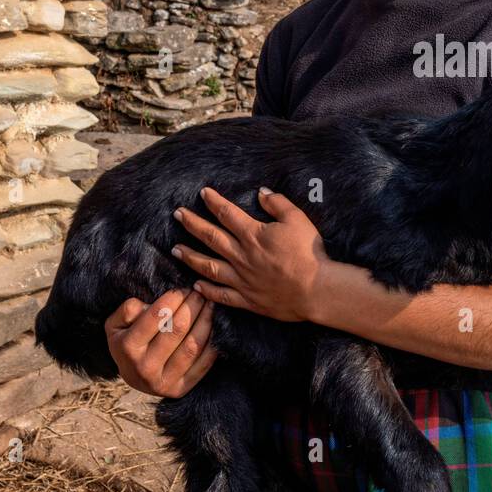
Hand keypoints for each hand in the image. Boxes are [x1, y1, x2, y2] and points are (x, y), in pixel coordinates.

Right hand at [104, 288, 217, 397]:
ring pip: (192, 346)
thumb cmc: (126, 342)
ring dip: (206, 322)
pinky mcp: (180, 390)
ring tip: (210, 306)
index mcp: (127, 348)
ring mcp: (163, 382)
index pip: (157, 316)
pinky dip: (212, 344)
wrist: (132, 376)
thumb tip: (150, 304)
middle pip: (177, 329)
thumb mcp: (115, 324)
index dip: (175, 298)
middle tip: (200, 294)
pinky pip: (203, 364)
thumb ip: (128, 310)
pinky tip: (215, 328)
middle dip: (193, 306)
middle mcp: (144, 368)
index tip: (184, 288)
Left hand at [171, 186, 329, 322]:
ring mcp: (242, 279)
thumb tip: (262, 192)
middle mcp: (242, 256)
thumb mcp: (297, 219)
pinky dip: (207, 290)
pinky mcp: (247, 299)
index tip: (202, 193)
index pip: (227, 214)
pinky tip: (196, 285)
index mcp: (253, 235)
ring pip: (209, 266)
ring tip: (175, 249)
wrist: (315, 289)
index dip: (213, 202)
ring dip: (190, 257)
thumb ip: (278, 204)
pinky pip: (221, 295)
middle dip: (192, 224)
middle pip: (211, 237)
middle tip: (177, 215)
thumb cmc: (308, 253)